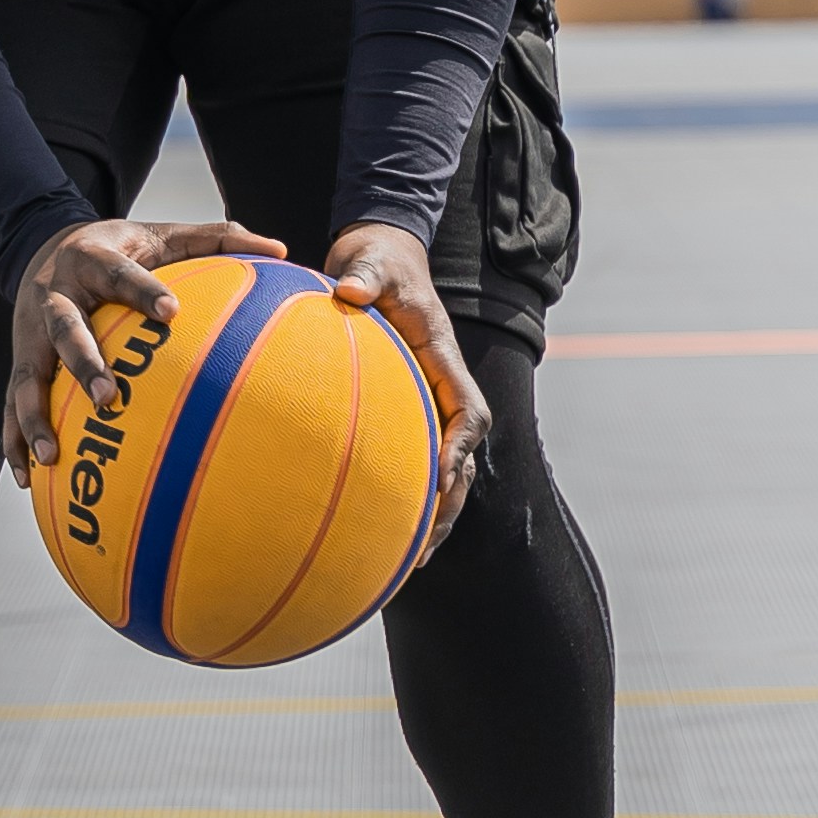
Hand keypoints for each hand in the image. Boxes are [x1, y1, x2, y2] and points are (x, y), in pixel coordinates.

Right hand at [5, 216, 287, 487]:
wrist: (44, 243)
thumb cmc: (118, 248)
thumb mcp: (161, 235)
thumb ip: (216, 240)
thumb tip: (280, 251)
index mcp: (90, 259)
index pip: (117, 274)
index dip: (141, 291)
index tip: (172, 311)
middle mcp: (54, 295)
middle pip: (64, 329)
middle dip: (83, 363)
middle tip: (108, 398)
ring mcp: (31, 333)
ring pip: (27, 376)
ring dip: (35, 417)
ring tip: (52, 456)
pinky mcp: (21, 360)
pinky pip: (11, 404)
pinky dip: (15, 440)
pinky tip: (27, 477)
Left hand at [325, 222, 486, 549]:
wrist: (377, 253)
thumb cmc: (378, 258)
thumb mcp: (371, 260)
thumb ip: (365, 274)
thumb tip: (348, 291)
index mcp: (443, 358)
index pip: (468, 412)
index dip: (459, 447)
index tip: (441, 475)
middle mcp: (440, 386)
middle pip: (462, 458)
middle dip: (448, 503)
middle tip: (422, 546)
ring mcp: (424, 401)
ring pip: (442, 471)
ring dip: (432, 515)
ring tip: (406, 563)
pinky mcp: (402, 409)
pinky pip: (408, 460)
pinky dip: (399, 496)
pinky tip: (370, 533)